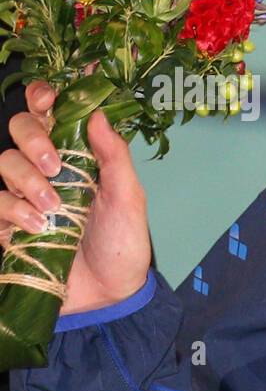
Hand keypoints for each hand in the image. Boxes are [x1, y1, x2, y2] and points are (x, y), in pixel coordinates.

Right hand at [0, 80, 152, 314]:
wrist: (110, 293)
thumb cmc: (123, 243)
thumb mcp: (128, 199)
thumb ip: (115, 157)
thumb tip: (98, 113)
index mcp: (80, 155)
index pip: (52, 113)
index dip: (44, 97)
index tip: (49, 99)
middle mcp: (48, 168)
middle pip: (20, 128)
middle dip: (34, 140)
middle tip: (55, 166)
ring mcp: (24, 194)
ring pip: (3, 162)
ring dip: (26, 180)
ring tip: (53, 207)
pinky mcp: (7, 223)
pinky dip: (12, 209)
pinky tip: (37, 226)